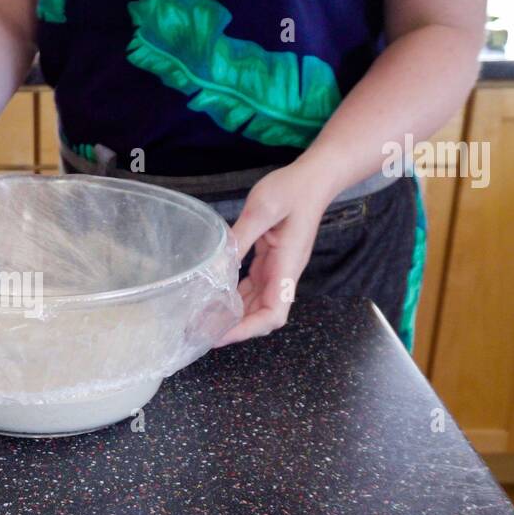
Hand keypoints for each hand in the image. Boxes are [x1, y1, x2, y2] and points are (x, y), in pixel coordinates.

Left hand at [216, 163, 335, 346]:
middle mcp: (283, 275)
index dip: (247, 329)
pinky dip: (233, 297)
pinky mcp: (269, 262)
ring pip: (255, 305)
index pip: (273, 314)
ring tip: (200, 320)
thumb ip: (241, 236)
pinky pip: (251, 288)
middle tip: (199, 331)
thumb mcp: (262, 208)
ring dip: (232, 315)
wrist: (314, 179)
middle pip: (261, 316)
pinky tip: (213, 299)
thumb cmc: (293, 190)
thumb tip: (219, 261)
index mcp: (287, 267)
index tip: (219, 335)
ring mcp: (277, 270)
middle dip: (233, 328)